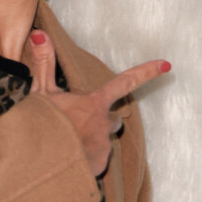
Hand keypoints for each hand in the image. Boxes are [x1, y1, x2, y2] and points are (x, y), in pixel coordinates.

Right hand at [24, 30, 169, 176]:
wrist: (35, 163)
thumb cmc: (37, 125)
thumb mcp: (39, 93)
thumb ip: (44, 64)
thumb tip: (39, 33)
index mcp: (94, 102)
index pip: (125, 82)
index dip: (147, 72)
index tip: (166, 65)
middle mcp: (103, 123)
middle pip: (113, 119)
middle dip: (100, 121)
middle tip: (74, 124)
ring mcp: (103, 147)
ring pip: (103, 142)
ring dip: (89, 141)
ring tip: (64, 144)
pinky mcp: (98, 167)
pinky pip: (95, 161)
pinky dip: (84, 160)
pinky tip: (65, 160)